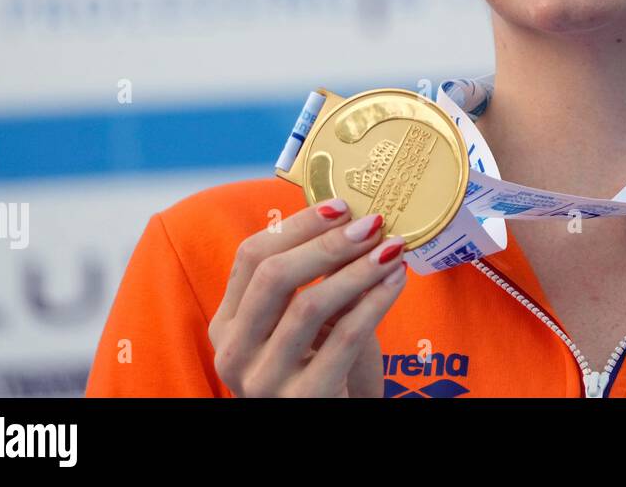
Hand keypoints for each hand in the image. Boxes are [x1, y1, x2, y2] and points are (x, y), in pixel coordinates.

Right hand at [208, 199, 407, 396]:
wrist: (335, 419)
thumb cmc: (323, 365)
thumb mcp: (309, 320)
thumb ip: (317, 277)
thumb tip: (352, 217)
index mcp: (228, 324)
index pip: (250, 257)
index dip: (297, 226)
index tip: (341, 205)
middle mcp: (234, 353)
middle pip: (273, 277)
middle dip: (327, 243)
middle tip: (371, 224)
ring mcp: (264, 380)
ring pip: (309, 305)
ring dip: (358, 269)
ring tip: (393, 249)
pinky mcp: (303, 399)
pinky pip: (343, 338)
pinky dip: (375, 302)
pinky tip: (397, 281)